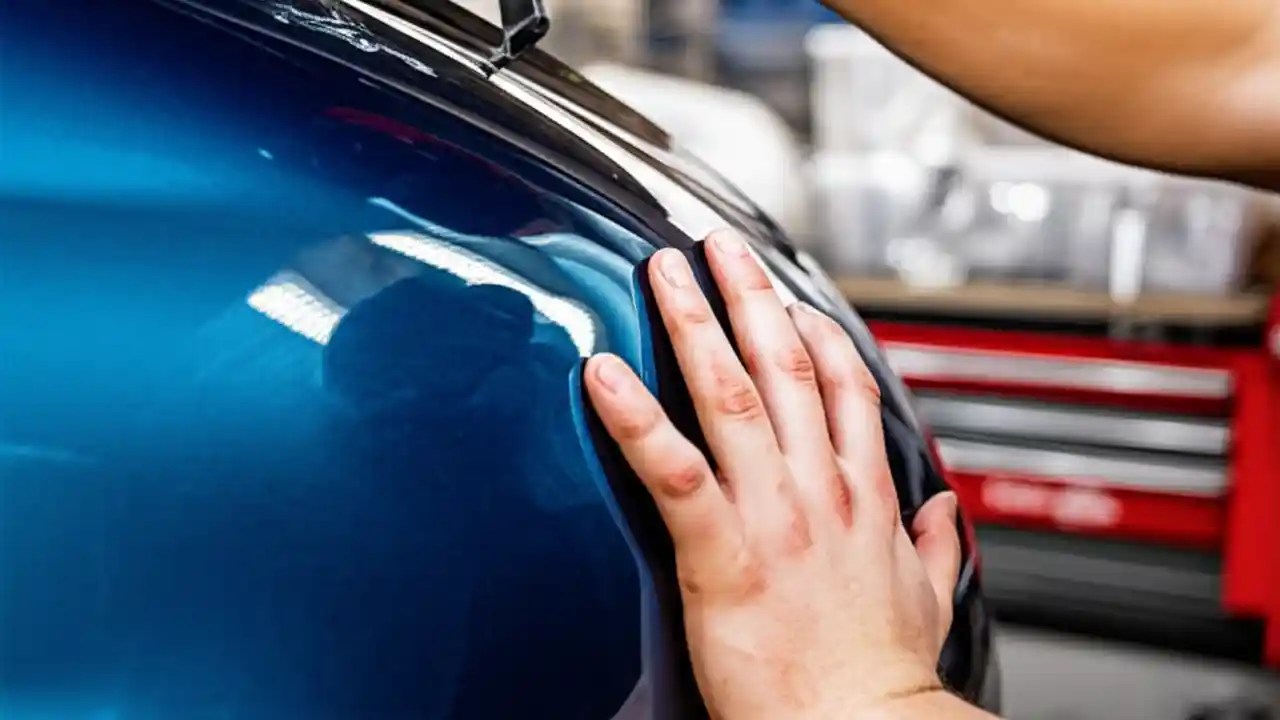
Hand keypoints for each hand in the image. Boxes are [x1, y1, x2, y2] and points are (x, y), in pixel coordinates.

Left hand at [584, 230, 963, 719]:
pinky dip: (636, 418)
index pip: (842, 389)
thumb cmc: (879, 678)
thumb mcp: (925, 600)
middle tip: (719, 245)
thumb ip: (932, 545)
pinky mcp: (725, 554)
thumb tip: (943, 511)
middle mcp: (818, 491)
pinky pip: (674, 470)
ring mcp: (773, 516)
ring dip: (694, 325)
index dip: (816, 332)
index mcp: (862, 499)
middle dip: (749, 296)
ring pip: (730, 396)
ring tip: (664, 274)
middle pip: (783, 367)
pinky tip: (604, 374)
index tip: (792, 298)